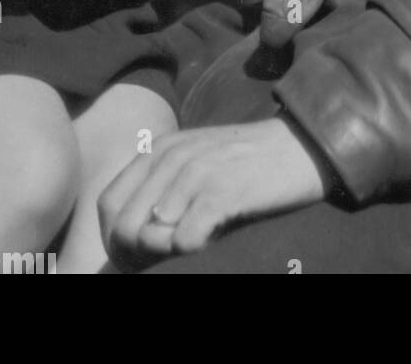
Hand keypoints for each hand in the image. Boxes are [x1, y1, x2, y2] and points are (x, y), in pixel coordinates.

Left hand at [98, 118, 333, 267]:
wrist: (302, 148)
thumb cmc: (248, 168)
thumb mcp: (197, 169)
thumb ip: (163, 191)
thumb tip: (130, 244)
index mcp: (160, 149)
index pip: (109, 204)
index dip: (114, 239)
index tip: (138, 259)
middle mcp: (171, 156)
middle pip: (122, 224)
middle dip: (135, 256)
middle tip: (165, 262)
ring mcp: (196, 171)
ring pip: (146, 233)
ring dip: (164, 253)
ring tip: (193, 246)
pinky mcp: (223, 189)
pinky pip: (183, 237)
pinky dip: (191, 248)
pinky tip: (212, 239)